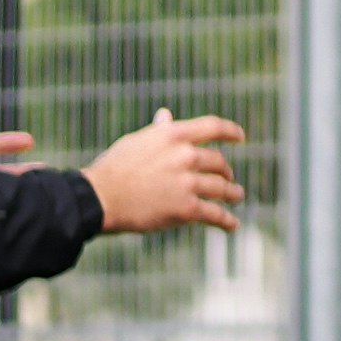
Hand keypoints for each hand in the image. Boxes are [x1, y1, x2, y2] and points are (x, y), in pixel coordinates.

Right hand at [88, 111, 246, 235]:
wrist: (100, 198)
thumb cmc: (114, 168)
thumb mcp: (136, 142)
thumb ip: (158, 131)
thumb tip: (166, 115)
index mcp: (174, 135)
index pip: (212, 127)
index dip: (230, 131)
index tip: (240, 137)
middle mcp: (185, 156)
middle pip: (218, 162)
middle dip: (225, 171)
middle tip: (227, 178)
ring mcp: (188, 182)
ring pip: (222, 188)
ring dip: (232, 193)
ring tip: (236, 196)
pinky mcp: (187, 208)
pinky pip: (215, 214)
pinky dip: (227, 221)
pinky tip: (232, 225)